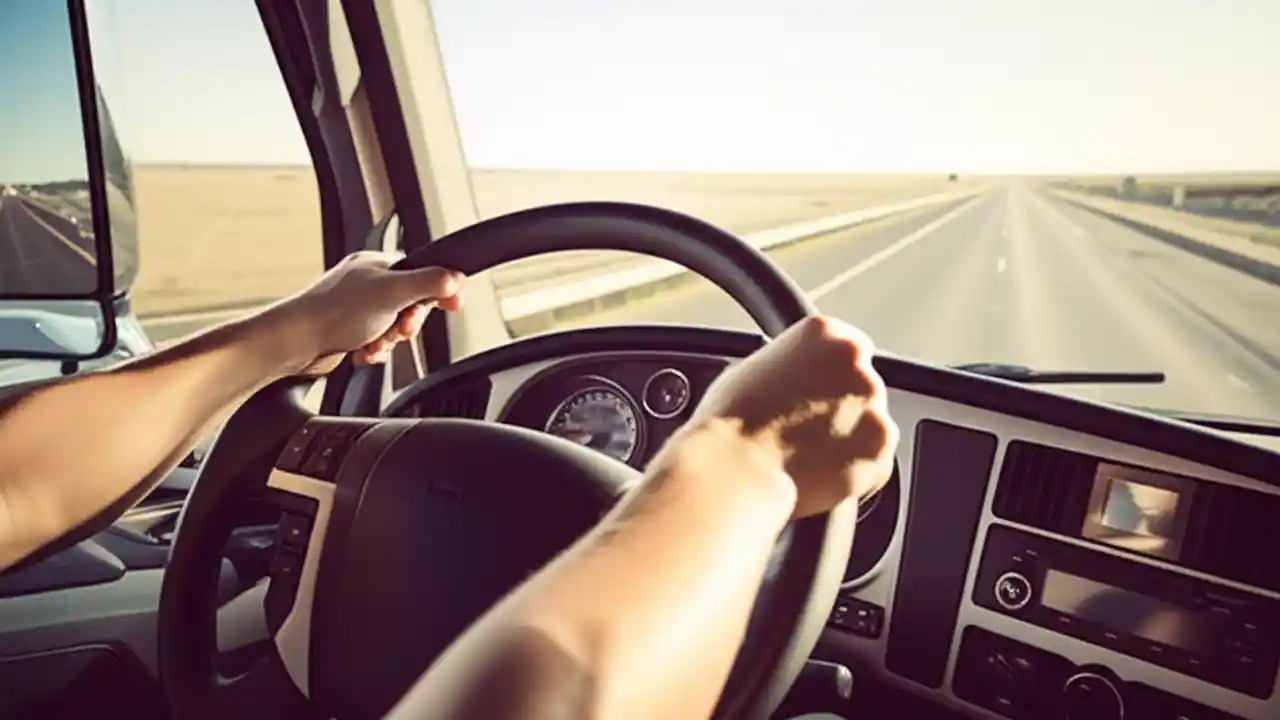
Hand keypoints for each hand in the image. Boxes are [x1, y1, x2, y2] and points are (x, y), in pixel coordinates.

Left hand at [267, 251, 463, 375]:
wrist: (296, 343)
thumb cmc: (335, 312)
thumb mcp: (393, 293)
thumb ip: (429, 284)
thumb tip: (456, 278)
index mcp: (377, 265)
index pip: (422, 274)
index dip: (437, 291)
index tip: (453, 304)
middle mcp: (366, 283)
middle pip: (410, 305)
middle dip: (407, 324)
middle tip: (400, 329)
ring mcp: (356, 308)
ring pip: (393, 327)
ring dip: (389, 341)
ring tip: (375, 343)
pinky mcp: (347, 331)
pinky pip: (376, 342)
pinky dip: (374, 350)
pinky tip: (363, 351)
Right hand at [679, 316, 897, 517]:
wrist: (736, 472)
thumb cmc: (730, 425)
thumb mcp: (748, 371)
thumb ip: (785, 366)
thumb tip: (789, 378)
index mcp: (824, 333)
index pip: (848, 347)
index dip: (832, 375)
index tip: (820, 392)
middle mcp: (856, 363)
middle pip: (862, 385)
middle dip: (842, 407)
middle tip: (806, 429)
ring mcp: (873, 407)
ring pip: (871, 423)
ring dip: (850, 438)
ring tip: (808, 457)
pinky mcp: (880, 450)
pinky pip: (875, 461)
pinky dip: (857, 471)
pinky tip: (820, 474)